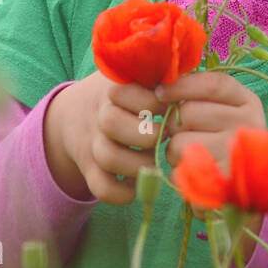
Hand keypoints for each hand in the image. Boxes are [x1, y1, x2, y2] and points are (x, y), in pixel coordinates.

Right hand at [48, 70, 171, 205]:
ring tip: (155, 161)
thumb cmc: (125, 93)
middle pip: (112, 123)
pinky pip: (102, 188)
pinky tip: (140, 183)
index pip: (122, 91)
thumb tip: (191, 76)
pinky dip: (124, 192)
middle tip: (166, 135)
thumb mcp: (136, 77)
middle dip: (148, 134)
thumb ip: (161, 75)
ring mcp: (92, 143)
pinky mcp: (89, 169)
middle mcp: (98, 115)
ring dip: (139, 164)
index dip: (152, 101)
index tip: (169, 104)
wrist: (76, 113)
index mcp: (111, 88)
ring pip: (109, 157)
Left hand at [156, 71, 267, 261]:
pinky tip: (192, 173)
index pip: (211, 84)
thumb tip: (162, 86)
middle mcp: (247, 125)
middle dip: (173, 124)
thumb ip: (199, 95)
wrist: (249, 188)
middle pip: (188, 112)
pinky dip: (178, 173)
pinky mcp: (223, 185)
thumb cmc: (226, 140)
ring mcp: (237, 155)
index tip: (160, 92)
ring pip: (180, 143)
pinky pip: (181, 172)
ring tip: (189, 155)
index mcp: (247, 102)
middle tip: (180, 133)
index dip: (181, 86)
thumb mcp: (223, 110)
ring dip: (173, 150)